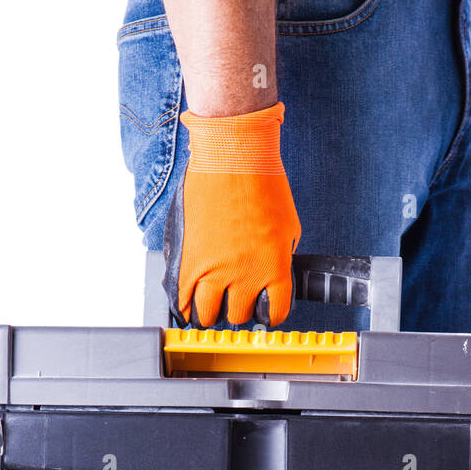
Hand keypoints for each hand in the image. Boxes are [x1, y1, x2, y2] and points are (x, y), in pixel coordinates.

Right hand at [163, 102, 300, 327]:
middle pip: (238, 315)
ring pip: (207, 314)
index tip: (264, 309)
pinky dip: (185, 306)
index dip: (270, 312)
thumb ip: (280, 259)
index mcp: (274, 268)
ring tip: (210, 303)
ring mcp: (213, 269)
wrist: (233, 155)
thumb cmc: (263, 184)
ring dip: (210, 312)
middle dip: (238, 308)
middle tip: (234, 298)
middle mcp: (244, 275)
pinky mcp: (187, 259)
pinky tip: (188, 302)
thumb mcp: (289, 228)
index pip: (275, 312)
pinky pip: (181, 299)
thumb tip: (268, 281)